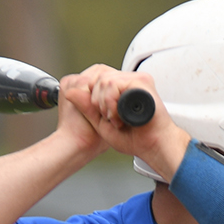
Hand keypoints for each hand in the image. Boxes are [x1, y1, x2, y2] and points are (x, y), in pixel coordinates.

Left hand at [58, 66, 189, 178]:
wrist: (152, 146)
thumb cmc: (134, 139)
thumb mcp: (101, 123)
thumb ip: (87, 107)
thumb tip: (71, 93)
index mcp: (121, 89)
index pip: (97, 80)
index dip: (93, 97)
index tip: (103, 116)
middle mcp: (129, 82)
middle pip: (99, 77)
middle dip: (97, 101)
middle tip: (110, 119)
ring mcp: (136, 81)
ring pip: (105, 79)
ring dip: (104, 102)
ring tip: (116, 119)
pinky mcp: (141, 82)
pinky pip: (115, 83)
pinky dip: (111, 100)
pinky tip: (119, 115)